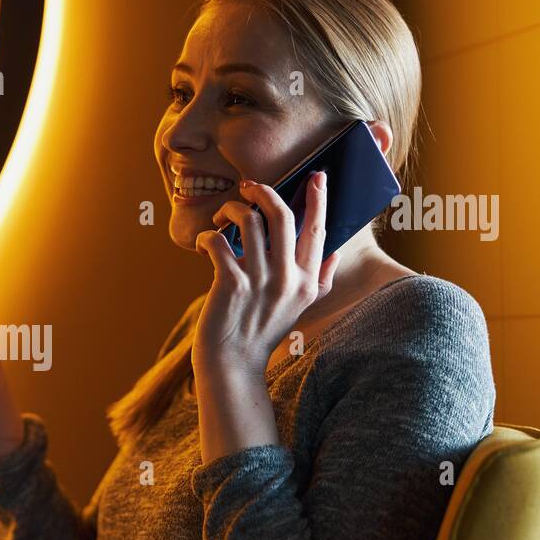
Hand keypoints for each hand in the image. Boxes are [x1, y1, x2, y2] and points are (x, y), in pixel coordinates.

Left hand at [191, 171, 340, 377]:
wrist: (233, 363)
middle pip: (282, 216)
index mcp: (307, 281)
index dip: (318, 199)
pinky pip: (218, 242)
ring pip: (249, 222)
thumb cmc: (262, 332)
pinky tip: (204, 244)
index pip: (317, 230)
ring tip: (222, 218)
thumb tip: (335, 255)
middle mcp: (288, 279)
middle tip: (248, 185)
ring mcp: (260, 281)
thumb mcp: (300, 309)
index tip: (317, 176)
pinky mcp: (231, 284)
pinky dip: (207, 236)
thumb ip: (321, 281)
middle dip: (263, 191)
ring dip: (231, 210)